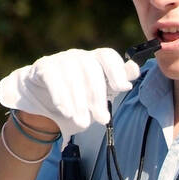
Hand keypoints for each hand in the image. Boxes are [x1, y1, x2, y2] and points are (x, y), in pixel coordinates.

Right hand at [0, 47, 139, 136]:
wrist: (44, 99)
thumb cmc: (78, 95)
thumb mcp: (101, 92)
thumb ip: (117, 82)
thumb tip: (135, 71)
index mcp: (95, 59)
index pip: (107, 56)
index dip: (116, 70)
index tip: (122, 88)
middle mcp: (78, 56)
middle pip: (91, 71)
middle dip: (97, 97)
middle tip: (102, 120)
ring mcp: (60, 60)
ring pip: (72, 78)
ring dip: (78, 103)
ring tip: (82, 123)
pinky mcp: (43, 68)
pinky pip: (52, 79)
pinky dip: (60, 96)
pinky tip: (66, 111)